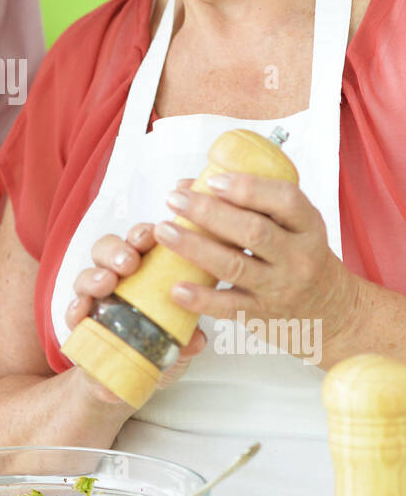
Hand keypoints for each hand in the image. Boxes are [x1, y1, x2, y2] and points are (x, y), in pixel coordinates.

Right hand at [66, 223, 206, 403]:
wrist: (126, 381)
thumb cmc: (155, 349)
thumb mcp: (177, 346)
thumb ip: (187, 341)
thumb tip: (198, 340)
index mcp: (142, 271)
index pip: (138, 242)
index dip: (141, 234)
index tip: (150, 236)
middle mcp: (115, 279)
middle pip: (107, 250)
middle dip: (116, 250)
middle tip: (129, 262)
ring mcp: (94, 300)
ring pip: (86, 276)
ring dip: (95, 276)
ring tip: (106, 283)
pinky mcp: (78, 324)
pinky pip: (72, 311)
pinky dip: (75, 308)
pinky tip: (83, 309)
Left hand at [153, 172, 357, 359]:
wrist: (331, 313)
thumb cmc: (301, 258)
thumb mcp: (293, 226)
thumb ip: (250, 203)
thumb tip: (188, 185)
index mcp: (308, 226)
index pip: (285, 200)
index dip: (248, 188)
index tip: (214, 181)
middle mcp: (298, 257)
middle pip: (253, 231)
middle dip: (209, 212)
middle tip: (175, 199)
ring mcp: (280, 287)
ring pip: (234, 265)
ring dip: (194, 247)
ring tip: (164, 232)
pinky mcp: (262, 314)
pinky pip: (228, 306)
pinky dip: (201, 298)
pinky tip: (177, 288)